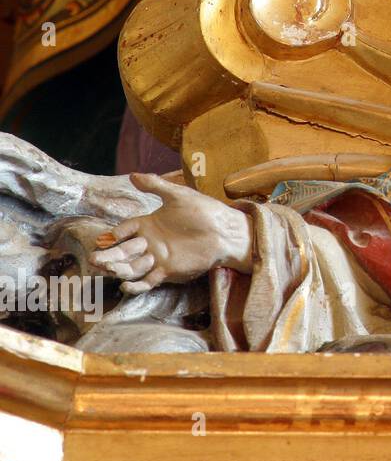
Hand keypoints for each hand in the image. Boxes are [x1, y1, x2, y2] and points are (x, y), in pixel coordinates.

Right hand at [88, 173, 254, 293]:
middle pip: (124, 250)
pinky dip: (137, 285)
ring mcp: (158, 258)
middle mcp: (150, 242)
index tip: (103, 239)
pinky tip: (126, 286)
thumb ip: (155, 186)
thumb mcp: (178, 195)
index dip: (114, 235)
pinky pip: (149, 280)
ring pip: (132, 266)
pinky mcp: (168, 271)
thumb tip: (132, 174)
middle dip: (109, 255)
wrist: (225, 231)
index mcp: (149, 224)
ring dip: (119, 269)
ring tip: (108, 270)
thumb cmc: (203, 210)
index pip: (125, 230)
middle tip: (94, 259)